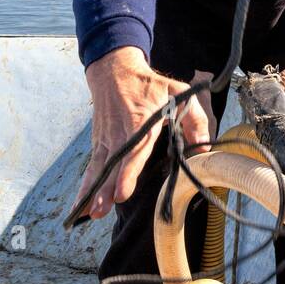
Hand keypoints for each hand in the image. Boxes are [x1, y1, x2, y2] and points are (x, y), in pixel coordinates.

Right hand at [73, 47, 215, 218]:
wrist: (115, 70)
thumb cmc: (150, 85)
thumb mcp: (178, 93)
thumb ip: (194, 120)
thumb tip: (203, 147)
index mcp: (140, 121)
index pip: (133, 151)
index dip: (127, 172)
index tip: (122, 193)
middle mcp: (119, 132)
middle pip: (111, 164)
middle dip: (105, 188)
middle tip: (101, 209)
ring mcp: (106, 138)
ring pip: (98, 168)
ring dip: (92, 191)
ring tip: (88, 212)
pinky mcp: (99, 143)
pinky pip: (92, 167)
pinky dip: (85, 186)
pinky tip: (81, 206)